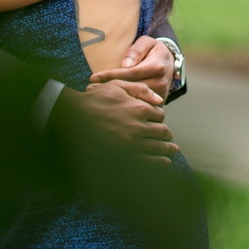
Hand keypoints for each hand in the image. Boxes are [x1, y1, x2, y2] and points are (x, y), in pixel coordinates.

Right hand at [50, 80, 177, 164]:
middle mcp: (139, 126)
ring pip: (159, 147)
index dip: (159, 116)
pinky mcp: (126, 155)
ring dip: (168, 149)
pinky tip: (164, 162)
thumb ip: (140, 89)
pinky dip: (159, 162)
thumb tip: (159, 99)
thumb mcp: (117, 85)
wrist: (76, 117)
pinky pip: (148, 161)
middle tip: (169, 136)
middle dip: (167, 134)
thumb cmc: (96, 99)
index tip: (157, 119)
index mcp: (139, 108)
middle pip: (163, 132)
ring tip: (173, 150)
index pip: (160, 114)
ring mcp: (133, 143)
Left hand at [88, 35, 174, 102]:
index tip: (93, 77)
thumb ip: (136, 51)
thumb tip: (125, 64)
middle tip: (90, 89)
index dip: (110, 76)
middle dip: (110, 88)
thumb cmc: (154, 50)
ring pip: (135, 99)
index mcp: (156, 67)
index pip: (129, 73)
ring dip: (117, 98)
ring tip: (97, 95)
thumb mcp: (146, 42)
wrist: (170, 61)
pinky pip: (141, 104)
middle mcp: (160, 82)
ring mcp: (161, 94)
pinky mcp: (159, 102)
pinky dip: (127, 103)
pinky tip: (112, 101)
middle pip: (130, 88)